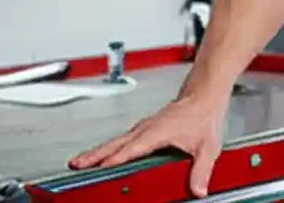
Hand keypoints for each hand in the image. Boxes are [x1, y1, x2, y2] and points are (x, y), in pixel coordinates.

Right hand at [68, 95, 226, 197]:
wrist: (204, 94)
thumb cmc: (203, 114)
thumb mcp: (207, 147)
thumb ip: (201, 170)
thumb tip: (197, 189)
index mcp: (156, 132)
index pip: (130, 149)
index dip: (114, 159)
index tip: (98, 168)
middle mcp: (147, 128)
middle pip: (114, 144)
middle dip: (94, 154)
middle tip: (76, 163)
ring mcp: (145, 127)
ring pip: (116, 140)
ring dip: (99, 150)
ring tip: (83, 160)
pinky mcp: (147, 127)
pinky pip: (124, 138)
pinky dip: (111, 146)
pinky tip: (108, 153)